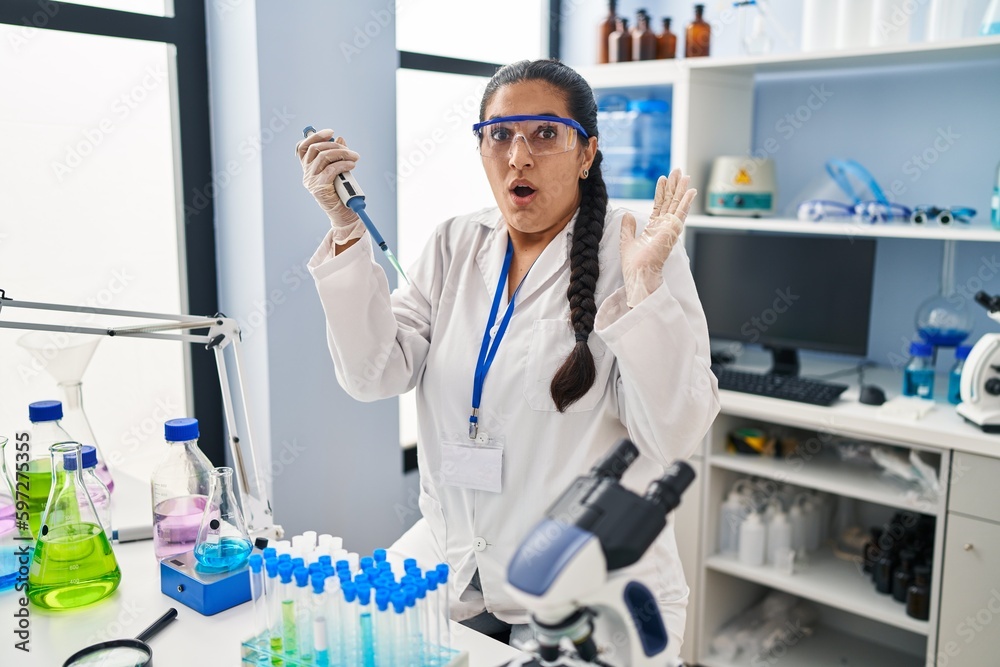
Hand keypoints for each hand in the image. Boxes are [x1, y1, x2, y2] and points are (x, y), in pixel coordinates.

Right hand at [295, 129, 365, 243]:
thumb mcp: (339, 171)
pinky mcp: (319, 187)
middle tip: (351, 151)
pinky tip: (352, 165)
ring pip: (324, 157)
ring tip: (355, 157)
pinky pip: (331, 169)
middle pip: (315, 149)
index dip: (315, 136)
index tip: (330, 132)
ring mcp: (311, 181)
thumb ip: (337, 156)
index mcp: (308, 169)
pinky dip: (343, 164)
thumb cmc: (342, 194)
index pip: (303, 148)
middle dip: (335, 146)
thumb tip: (340, 139)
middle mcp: (307, 174)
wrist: (344, 215)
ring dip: (343, 153)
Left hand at [620, 169, 696, 307]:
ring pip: (677, 204)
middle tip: (677, 170)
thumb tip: (627, 214)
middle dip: (673, 186)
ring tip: (684, 175)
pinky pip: (681, 213)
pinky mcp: (673, 230)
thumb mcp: (626, 241)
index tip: (662, 179)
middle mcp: (664, 227)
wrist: (638, 273)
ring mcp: (670, 228)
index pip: (659, 206)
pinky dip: (686, 201)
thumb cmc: (634, 264)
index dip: (661, 192)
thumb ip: (627, 228)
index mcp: (654, 229)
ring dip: (681, 189)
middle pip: (670, 202)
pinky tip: (691, 190)